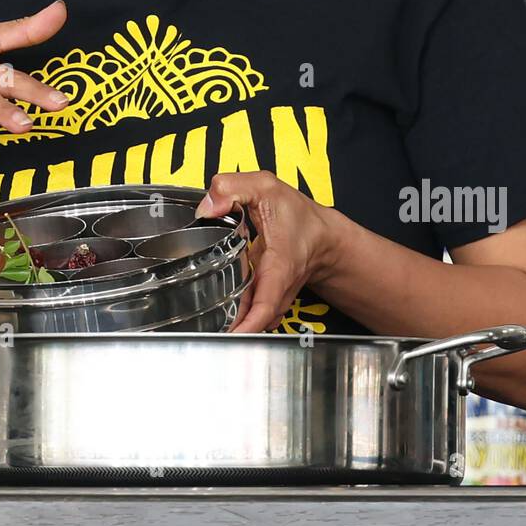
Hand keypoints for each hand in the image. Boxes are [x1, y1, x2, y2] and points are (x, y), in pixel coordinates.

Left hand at [194, 170, 341, 332]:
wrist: (321, 234)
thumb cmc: (299, 215)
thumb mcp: (265, 188)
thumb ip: (232, 189)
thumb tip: (207, 207)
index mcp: (279, 266)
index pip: (265, 305)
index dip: (248, 325)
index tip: (229, 335)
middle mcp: (277, 288)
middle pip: (255, 321)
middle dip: (232, 333)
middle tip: (204, 337)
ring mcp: (272, 296)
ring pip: (253, 320)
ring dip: (234, 326)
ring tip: (207, 330)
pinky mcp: (266, 297)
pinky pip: (253, 313)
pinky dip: (240, 319)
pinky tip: (221, 318)